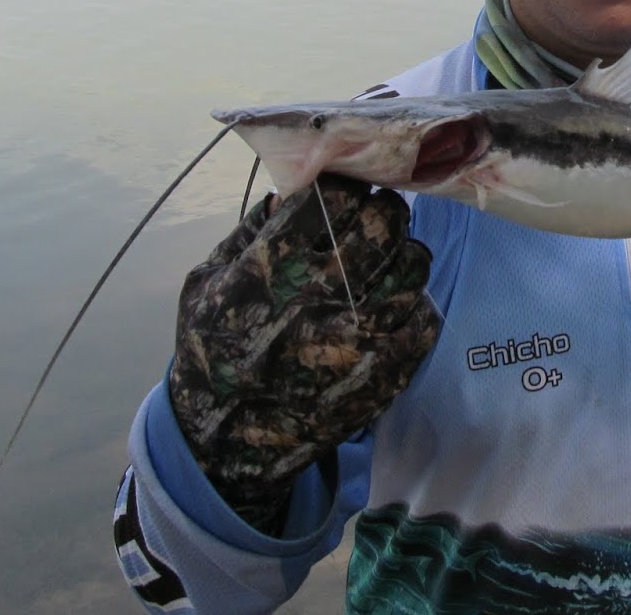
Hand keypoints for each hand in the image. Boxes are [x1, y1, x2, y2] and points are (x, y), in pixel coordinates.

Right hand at [168, 175, 438, 531]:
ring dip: (403, 256)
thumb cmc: (213, 349)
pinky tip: (391, 308)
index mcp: (271, 264)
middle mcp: (319, 293)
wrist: (228, 441)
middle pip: (384, 221)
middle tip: (375, 220)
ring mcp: (358, 333)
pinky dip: (412, 305)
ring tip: (385, 264)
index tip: (348, 194)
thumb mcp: (206, 281)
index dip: (348, 188)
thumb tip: (294, 188)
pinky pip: (424, 315)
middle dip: (383, 213)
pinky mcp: (385, 370)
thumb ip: (250, 231)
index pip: (336, 196)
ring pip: (413, 263)